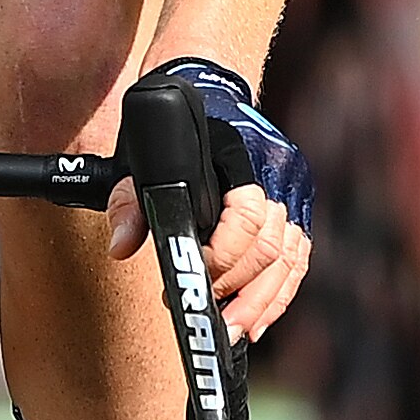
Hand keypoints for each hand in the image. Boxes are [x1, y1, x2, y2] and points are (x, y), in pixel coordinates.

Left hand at [101, 56, 314, 341]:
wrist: (209, 87)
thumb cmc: (171, 124)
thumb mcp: (140, 154)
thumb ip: (128, 200)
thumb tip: (121, 245)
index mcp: (239, 153)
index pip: (246, 216)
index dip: (223, 256)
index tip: (196, 279)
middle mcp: (276, 170)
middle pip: (272, 245)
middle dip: (240, 289)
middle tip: (211, 318)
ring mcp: (293, 187)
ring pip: (290, 257)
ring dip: (262, 301)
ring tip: (234, 332)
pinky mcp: (299, 204)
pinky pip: (299, 257)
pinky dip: (280, 293)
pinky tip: (257, 319)